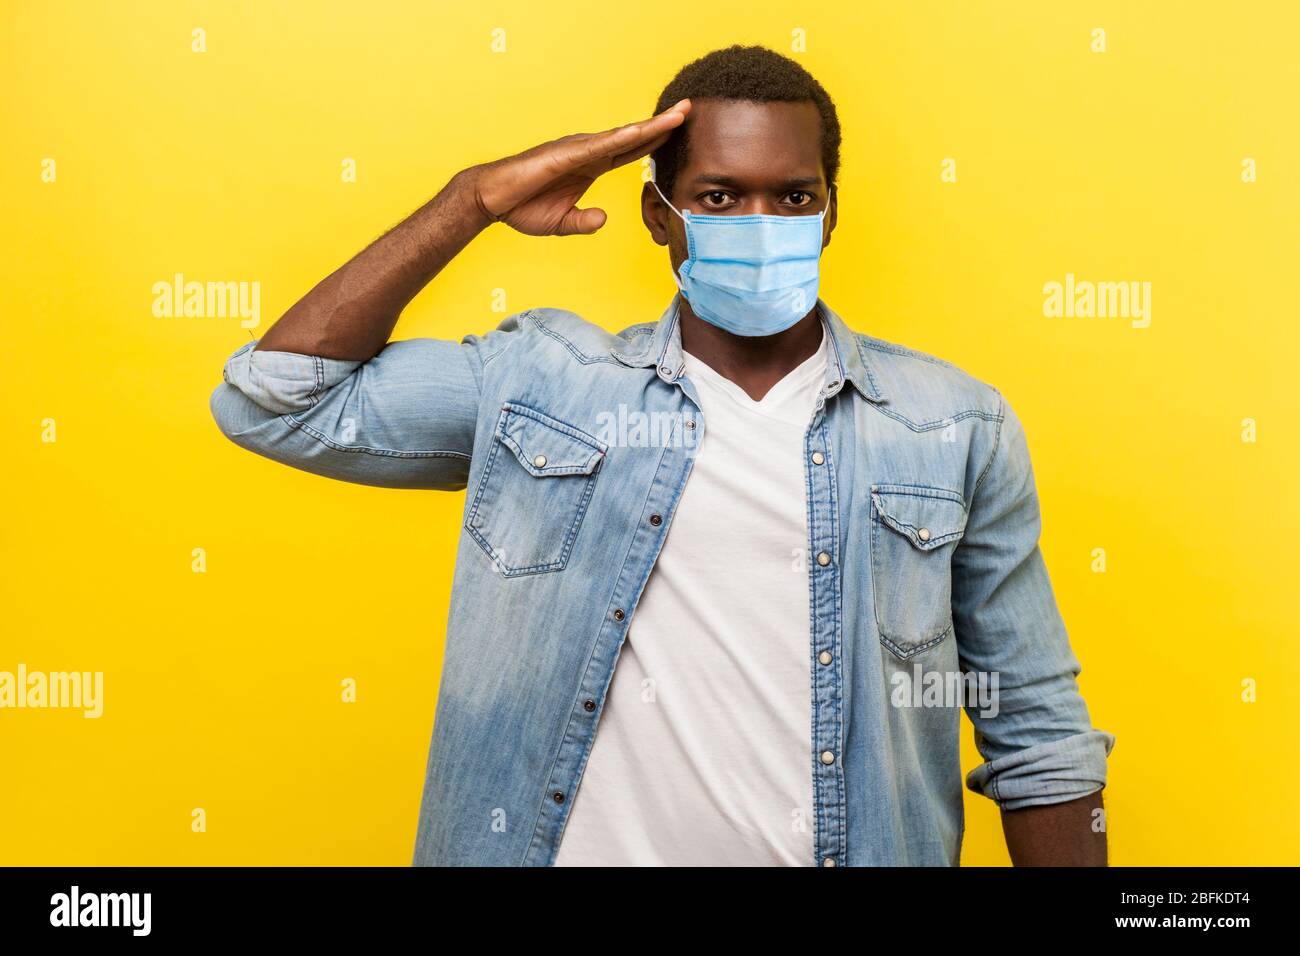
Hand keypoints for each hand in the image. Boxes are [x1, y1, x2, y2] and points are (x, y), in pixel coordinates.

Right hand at [465, 99, 690, 235]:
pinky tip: (641, 131)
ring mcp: (577, 149)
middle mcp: (587, 151)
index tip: (680, 129)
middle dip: (663, 123)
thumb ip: (585, 222)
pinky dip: (621, 138)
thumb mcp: (563, 222)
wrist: (491, 199)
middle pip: (633, 136)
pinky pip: (599, 146)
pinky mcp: (565, 154)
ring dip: (651, 125)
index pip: (631, 150)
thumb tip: (604, 219)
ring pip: (622, 136)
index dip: (656, 139)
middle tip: (690, 108)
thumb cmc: (522, 206)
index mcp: (591, 165)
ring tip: (678, 114)